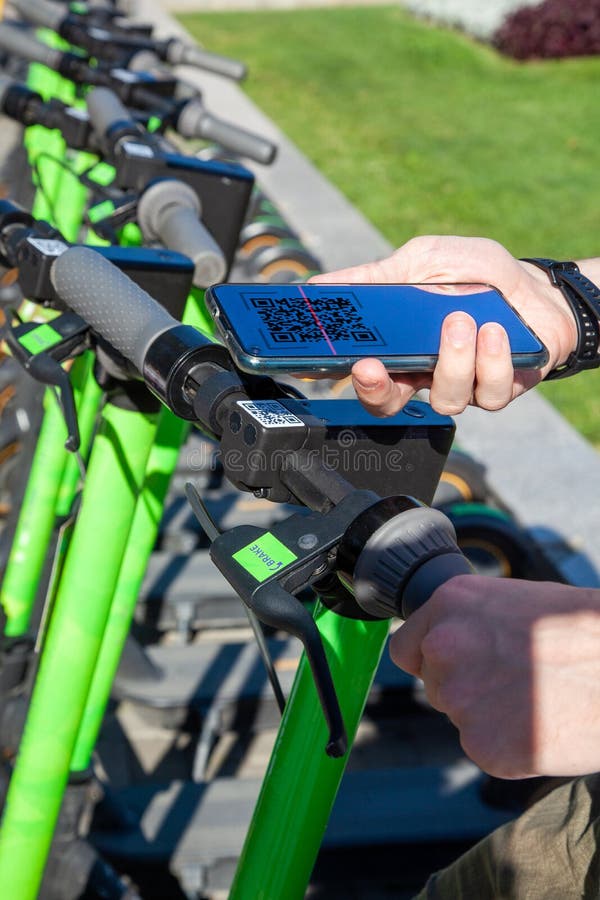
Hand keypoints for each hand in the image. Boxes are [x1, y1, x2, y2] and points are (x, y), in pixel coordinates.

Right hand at [311, 236, 576, 416]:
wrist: (537, 287)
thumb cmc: (476, 275)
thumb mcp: (423, 261)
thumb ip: (377, 276)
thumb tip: (319, 285)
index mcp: (398, 348)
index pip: (361, 372)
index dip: (341, 374)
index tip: (324, 365)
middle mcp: (423, 374)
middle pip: (387, 404)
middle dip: (377, 390)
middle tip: (373, 366)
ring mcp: (461, 387)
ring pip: (444, 400)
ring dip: (451, 362)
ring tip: (460, 321)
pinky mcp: (498, 391)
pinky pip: (488, 395)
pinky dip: (491, 362)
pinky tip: (494, 332)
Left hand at [391, 575, 599, 777]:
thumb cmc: (584, 632)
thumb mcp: (517, 602)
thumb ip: (473, 623)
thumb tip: (451, 644)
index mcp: (451, 603)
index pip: (407, 647)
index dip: (432, 661)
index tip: (458, 668)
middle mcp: (444, 646)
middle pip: (435, 685)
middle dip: (467, 688)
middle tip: (517, 684)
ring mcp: (460, 697)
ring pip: (462, 717)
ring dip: (489, 717)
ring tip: (537, 700)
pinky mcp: (482, 745)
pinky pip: (486, 750)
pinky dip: (510, 748)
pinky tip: (543, 726)